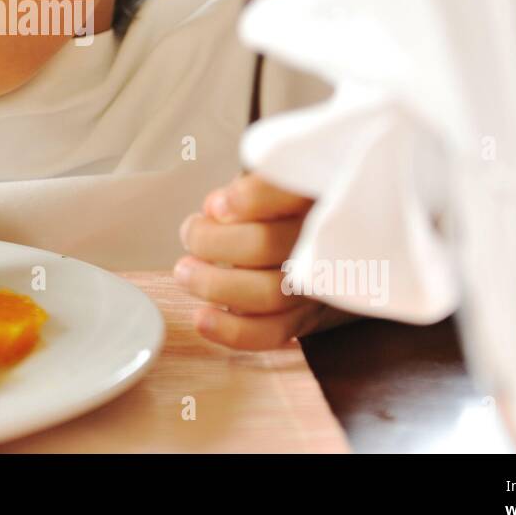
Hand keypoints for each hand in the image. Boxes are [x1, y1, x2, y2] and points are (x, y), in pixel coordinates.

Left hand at [174, 171, 340, 349]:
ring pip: (269, 292)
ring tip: (185, 271)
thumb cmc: (287, 204)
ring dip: (214, 285)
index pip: (291, 192)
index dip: (251, 199)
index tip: (217, 204)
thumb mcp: (277, 181)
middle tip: (190, 232)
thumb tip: (216, 208)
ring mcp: (320, 284)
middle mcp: (326, 240)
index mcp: (318, 194)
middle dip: (212, 243)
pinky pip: (273, 333)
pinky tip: (202, 318)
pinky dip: (232, 331)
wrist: (331, 245)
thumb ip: (249, 188)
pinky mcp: (309, 317)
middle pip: (266, 245)